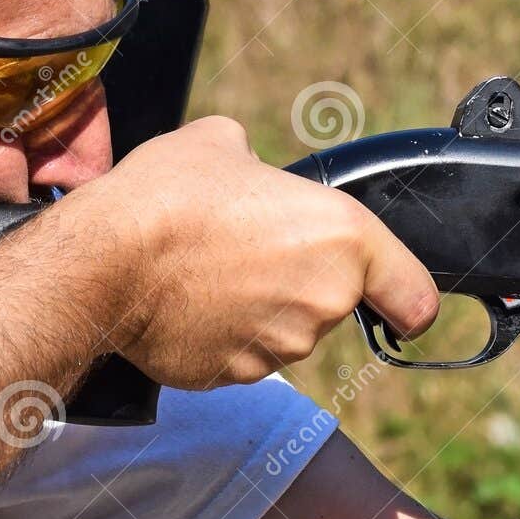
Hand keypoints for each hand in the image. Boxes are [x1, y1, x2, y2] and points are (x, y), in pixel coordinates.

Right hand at [68, 116, 438, 387]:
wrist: (102, 262)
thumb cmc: (166, 197)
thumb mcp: (224, 144)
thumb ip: (265, 164)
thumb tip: (256, 172)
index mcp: (346, 239)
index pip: (417, 299)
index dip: (407, 302)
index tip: (399, 307)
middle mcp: (327, 299)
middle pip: (335, 303)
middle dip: (302, 283)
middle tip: (249, 252)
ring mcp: (285, 345)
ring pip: (289, 331)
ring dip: (262, 310)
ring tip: (210, 274)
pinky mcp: (239, 374)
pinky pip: (245, 355)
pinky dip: (225, 337)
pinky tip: (189, 305)